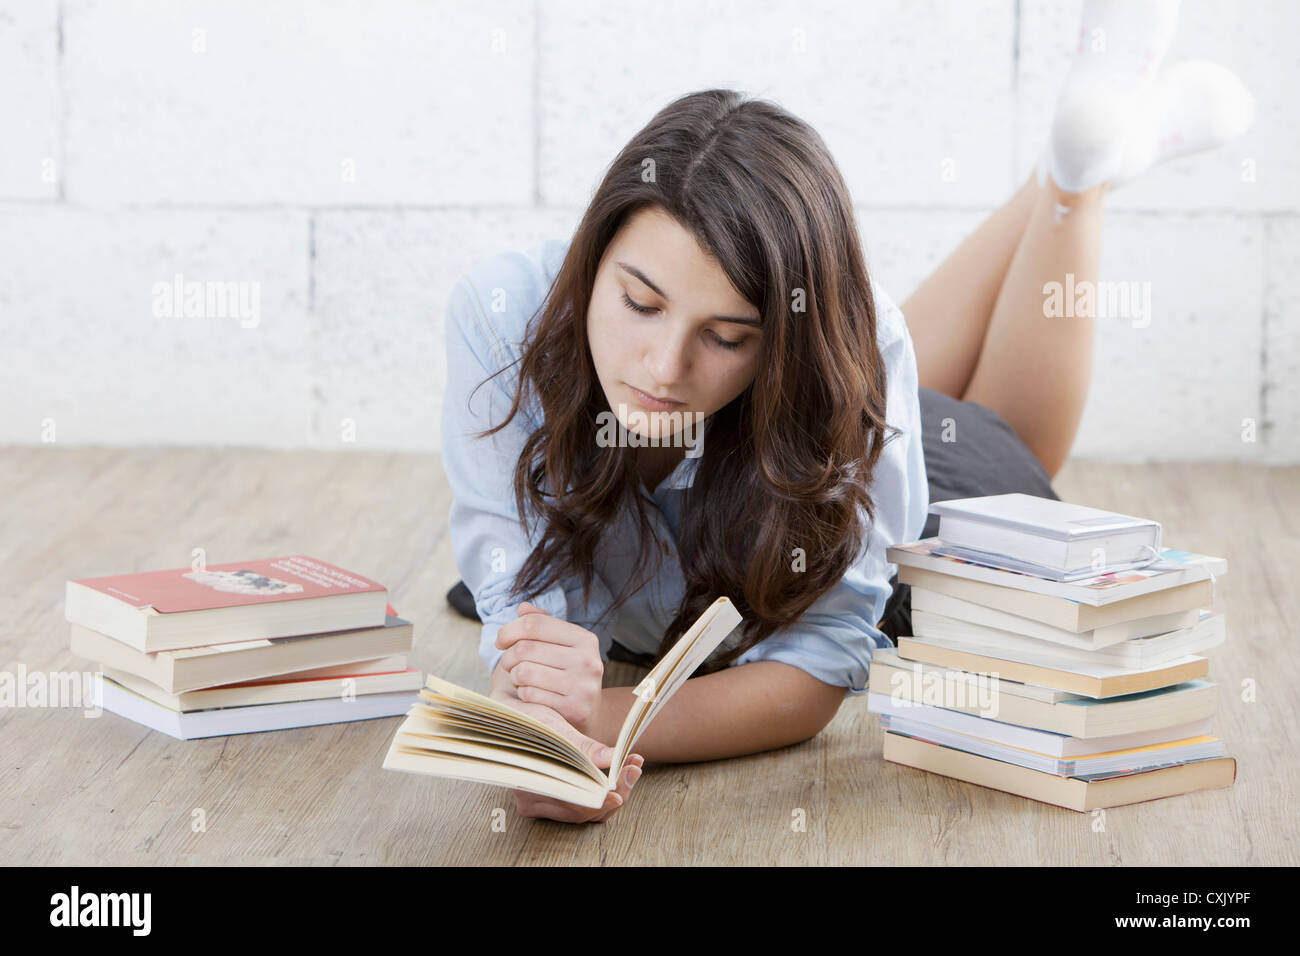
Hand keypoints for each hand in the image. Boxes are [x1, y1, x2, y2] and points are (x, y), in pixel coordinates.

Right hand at [488, 683, 644, 823]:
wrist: (510, 717)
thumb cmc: (527, 719)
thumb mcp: (555, 728)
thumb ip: (584, 746)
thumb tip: (612, 758)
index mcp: (529, 786)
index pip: (573, 805)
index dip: (603, 797)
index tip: (624, 781)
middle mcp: (531, 801)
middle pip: (582, 812)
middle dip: (614, 792)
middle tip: (634, 769)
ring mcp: (541, 803)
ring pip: (585, 812)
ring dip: (613, 792)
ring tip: (632, 767)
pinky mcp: (552, 799)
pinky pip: (581, 805)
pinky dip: (602, 791)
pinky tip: (619, 771)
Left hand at [494, 600, 604, 735]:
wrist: (590, 713)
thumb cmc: (567, 673)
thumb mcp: (560, 645)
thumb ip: (542, 624)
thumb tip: (523, 608)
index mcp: (585, 638)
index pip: (535, 623)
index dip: (509, 630)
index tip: (501, 641)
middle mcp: (588, 660)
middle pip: (525, 648)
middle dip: (508, 656)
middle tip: (509, 664)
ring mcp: (583, 686)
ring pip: (524, 672)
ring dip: (514, 676)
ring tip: (519, 678)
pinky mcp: (574, 709)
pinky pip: (529, 695)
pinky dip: (522, 694)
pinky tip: (529, 694)